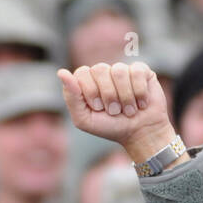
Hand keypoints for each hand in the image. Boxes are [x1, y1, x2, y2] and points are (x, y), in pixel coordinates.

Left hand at [58, 62, 180, 164]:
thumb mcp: (84, 119)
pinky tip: (141, 103)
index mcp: (87, 82)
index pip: (82, 73)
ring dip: (124, 97)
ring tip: (128, 110)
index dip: (90, 91)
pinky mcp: (141, 70)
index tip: (97, 108)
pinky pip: (136, 72)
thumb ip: (71, 97)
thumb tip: (61, 72)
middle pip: (99, 69)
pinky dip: (139, 92)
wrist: (140, 134)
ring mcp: (122, 70)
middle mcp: (104, 74)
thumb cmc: (110, 127)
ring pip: (118, 71)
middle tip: (113, 111)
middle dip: (107, 95)